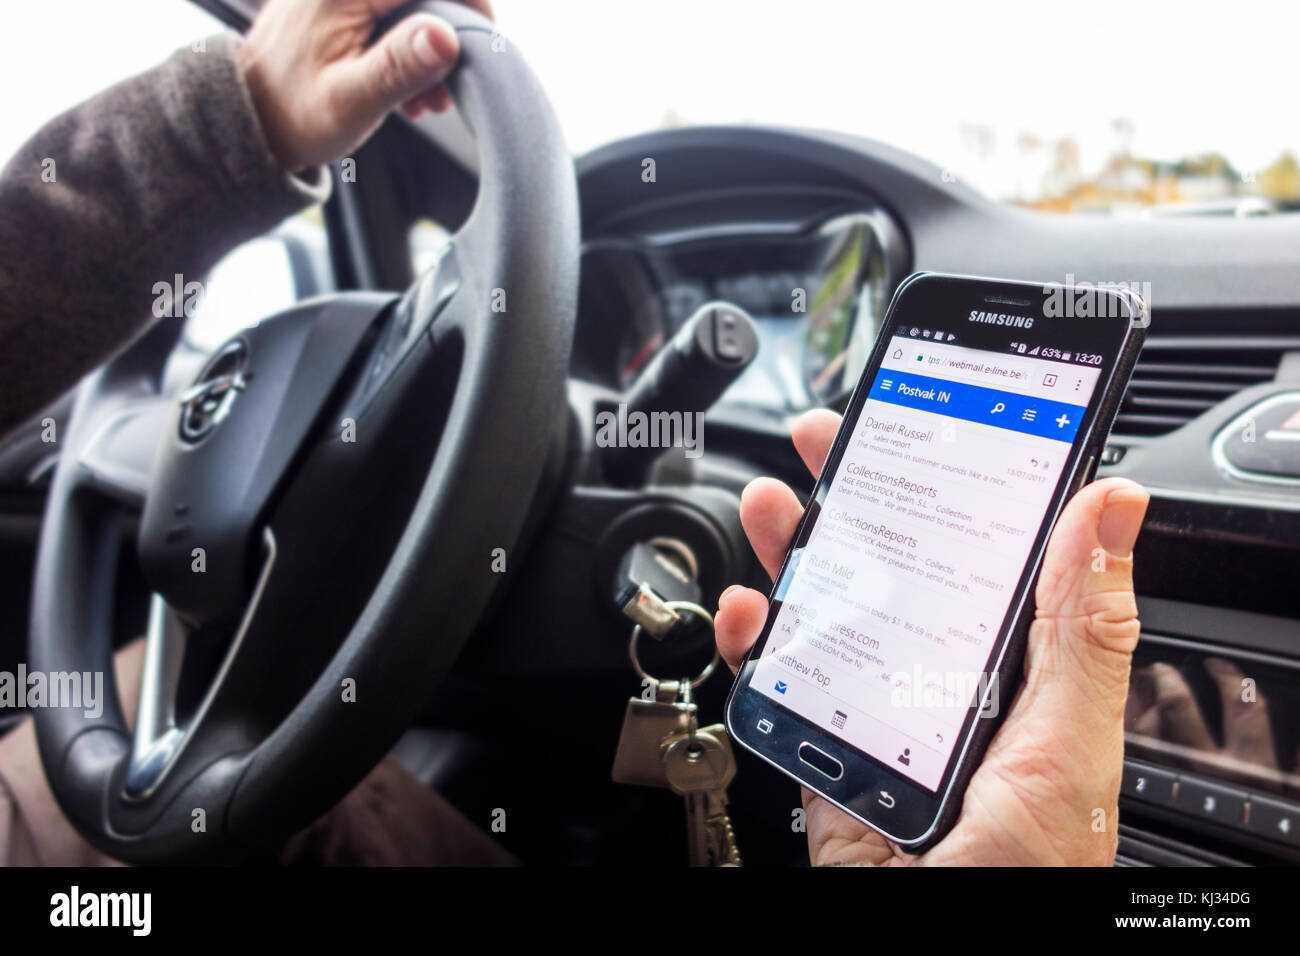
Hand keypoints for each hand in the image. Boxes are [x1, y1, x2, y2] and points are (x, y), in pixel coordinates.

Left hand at [238, 0, 492, 172]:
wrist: (249, 119)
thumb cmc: (293, 114)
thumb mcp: (351, 100)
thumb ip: (400, 66)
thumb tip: (447, 37)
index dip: (468, 4)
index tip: (484, 41)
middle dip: (449, 32)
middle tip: (449, 85)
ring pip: (412, 2)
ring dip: (431, 45)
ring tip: (426, 97)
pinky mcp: (343, 3)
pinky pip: (393, 11)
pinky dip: (410, 45)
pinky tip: (408, 88)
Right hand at [716, 409, 1150, 865]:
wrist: (941, 945)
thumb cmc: (1031, 871)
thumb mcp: (1066, 740)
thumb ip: (1081, 625)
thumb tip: (1113, 508)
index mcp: (1015, 670)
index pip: (981, 554)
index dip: (950, 482)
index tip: (923, 423)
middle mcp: (944, 684)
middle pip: (893, 571)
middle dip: (854, 501)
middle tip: (826, 445)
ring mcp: (879, 716)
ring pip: (829, 616)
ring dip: (793, 556)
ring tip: (769, 507)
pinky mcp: (826, 754)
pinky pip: (782, 686)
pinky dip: (753, 646)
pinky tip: (748, 614)